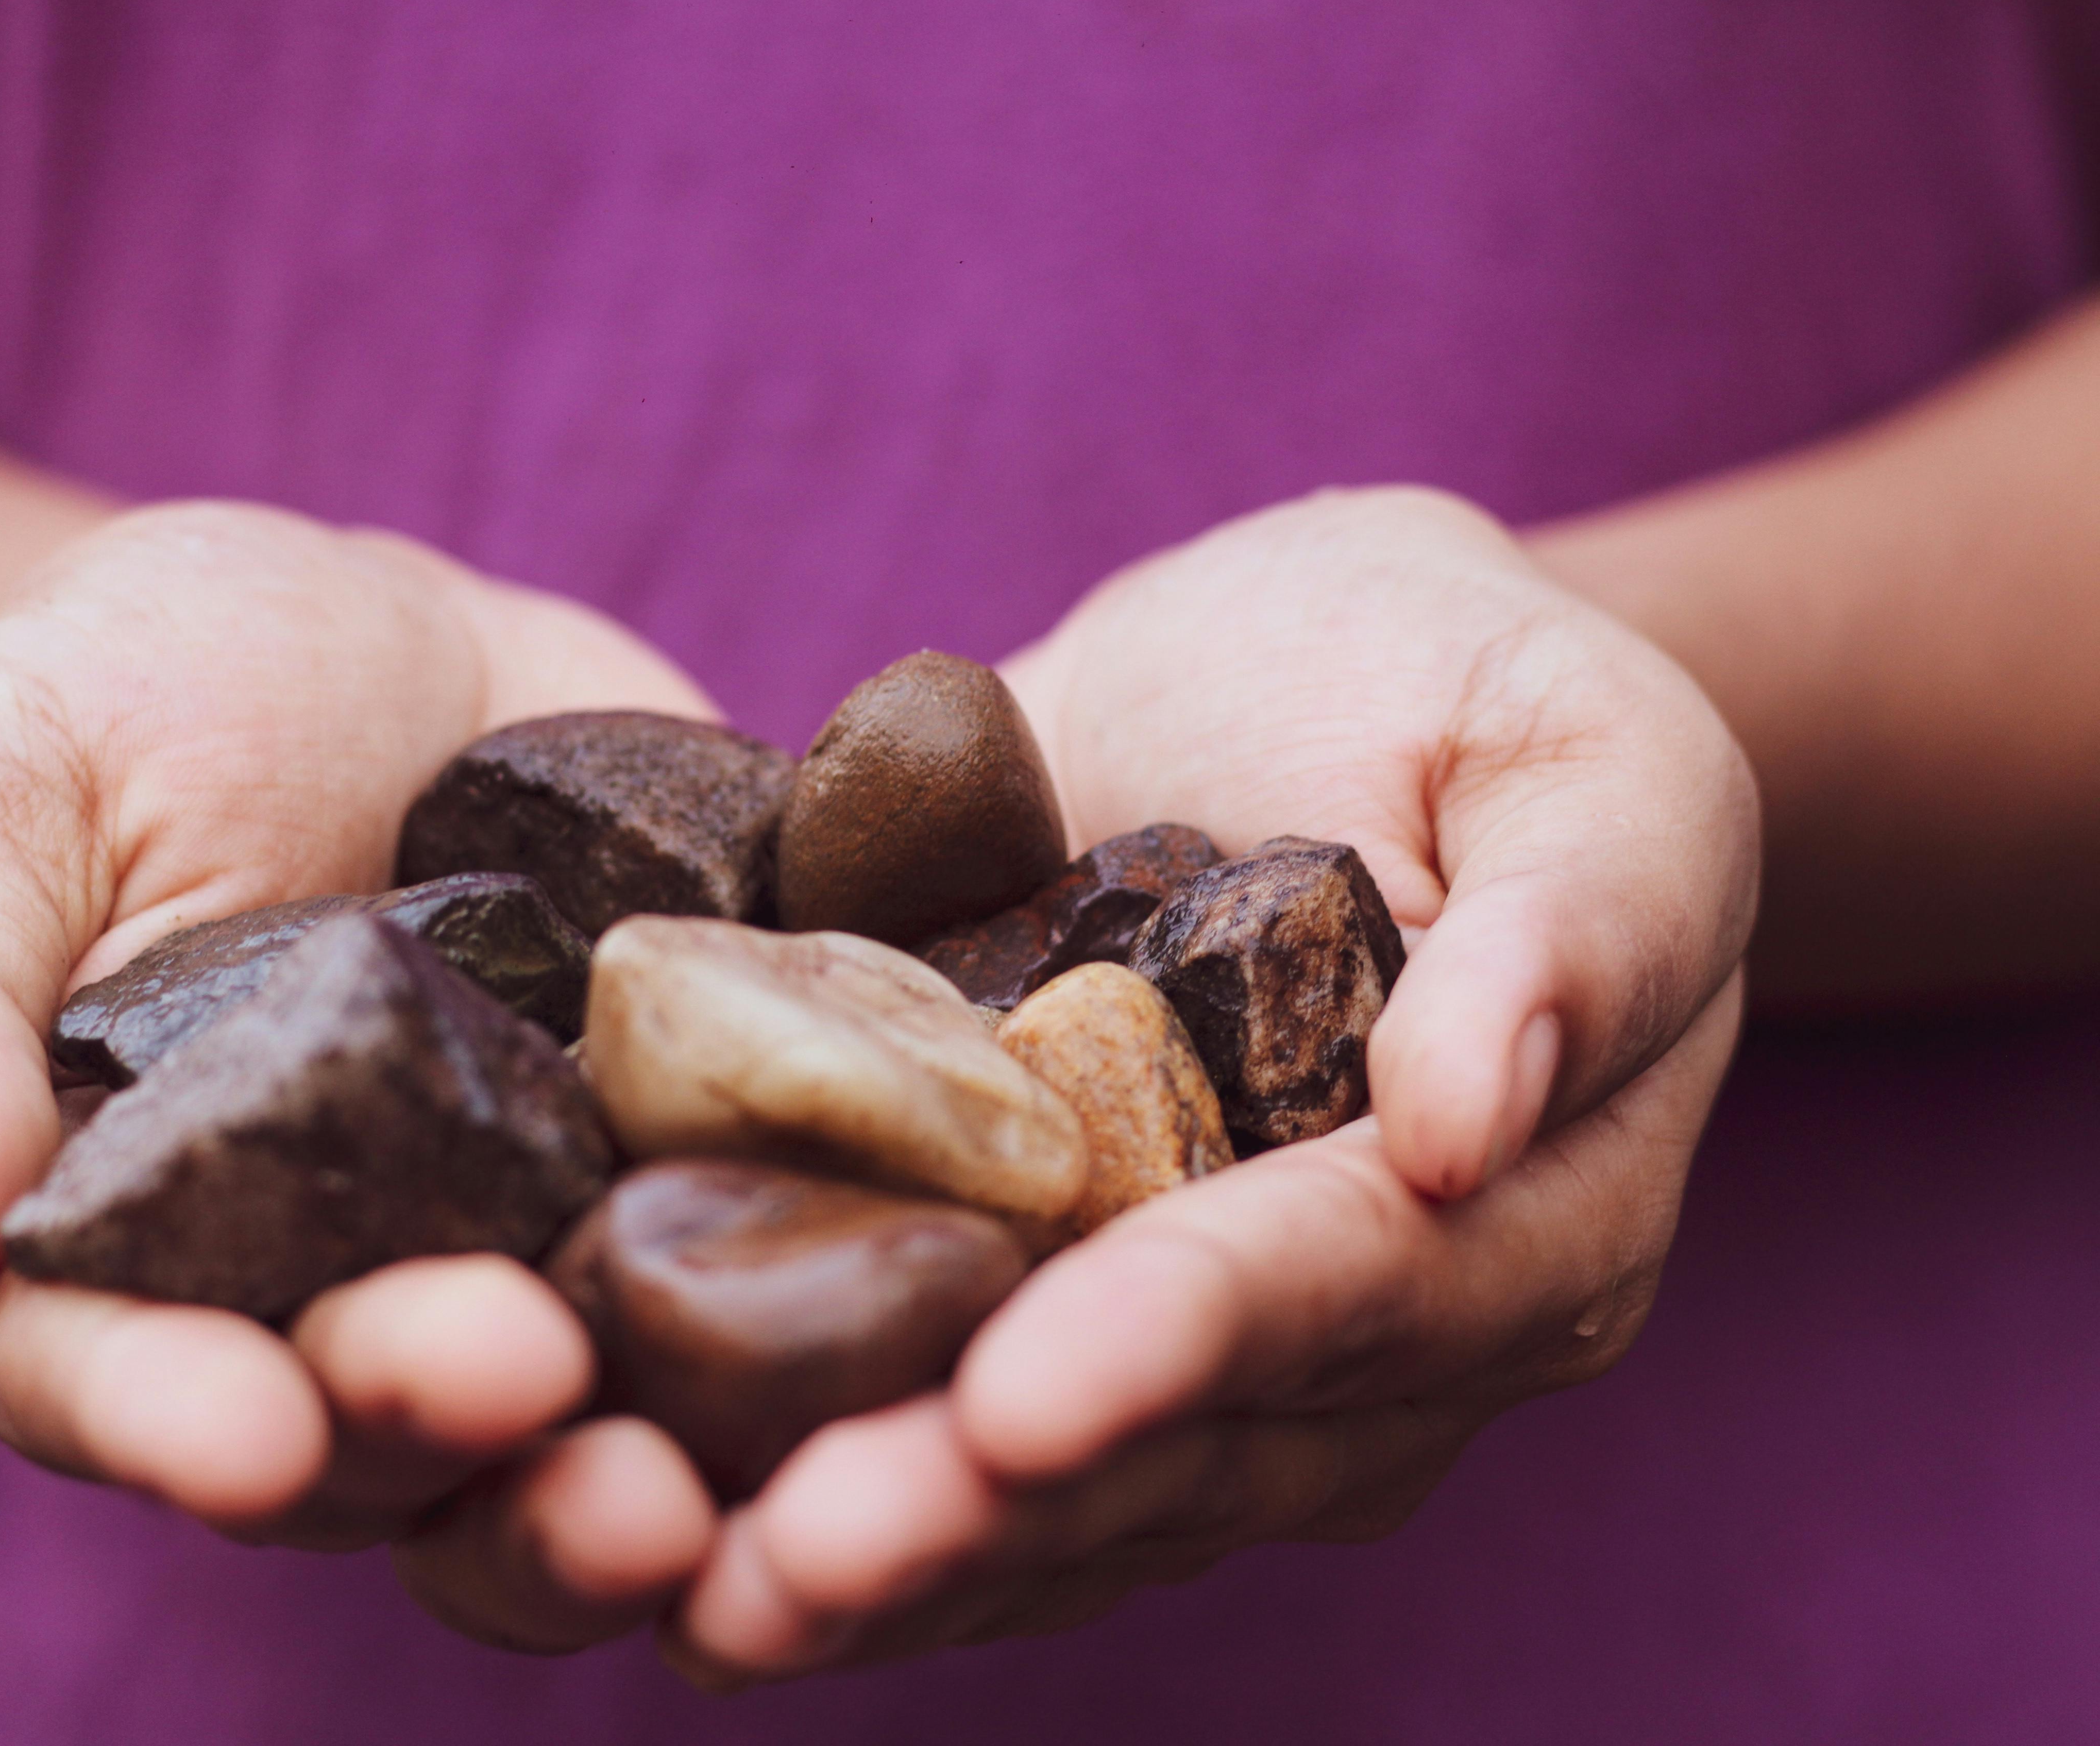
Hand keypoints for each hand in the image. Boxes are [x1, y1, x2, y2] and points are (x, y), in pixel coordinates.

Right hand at [0, 501, 716, 1647]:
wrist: (341, 641)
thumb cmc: (104, 711)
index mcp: (120, 1250)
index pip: (117, 1379)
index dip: (174, 1425)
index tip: (249, 1439)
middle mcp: (331, 1294)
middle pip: (371, 1428)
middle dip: (436, 1438)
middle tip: (524, 1397)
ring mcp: (528, 1242)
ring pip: (573, 1410)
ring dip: (632, 1462)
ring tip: (697, 1477)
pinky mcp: (688, 1153)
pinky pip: (757, 1249)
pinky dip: (810, 1291)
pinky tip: (883, 1294)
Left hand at [662, 486, 1759, 1678]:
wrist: (1319, 675)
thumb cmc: (1479, 692)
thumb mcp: (1591, 757)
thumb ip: (1577, 928)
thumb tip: (1468, 1122)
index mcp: (1530, 1214)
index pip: (1341, 1292)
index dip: (1176, 1346)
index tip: (1014, 1400)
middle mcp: (1379, 1336)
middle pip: (1181, 1444)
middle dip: (984, 1507)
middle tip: (793, 1561)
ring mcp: (1224, 1356)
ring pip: (1064, 1496)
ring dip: (890, 1555)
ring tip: (714, 1605)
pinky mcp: (1080, 1313)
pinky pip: (975, 1439)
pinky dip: (841, 1489)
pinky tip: (688, 1570)